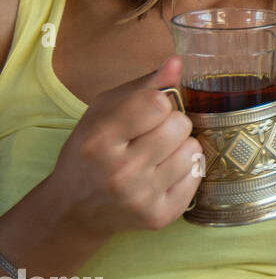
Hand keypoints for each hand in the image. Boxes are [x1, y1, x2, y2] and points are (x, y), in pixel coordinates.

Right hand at [46, 56, 203, 237]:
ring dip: (180, 148)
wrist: (75, 209)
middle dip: (172, 125)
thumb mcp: (104, 112)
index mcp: (100, 140)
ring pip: (193, 150)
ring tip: (157, 156)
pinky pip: (198, 175)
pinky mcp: (161, 216)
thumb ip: (143, 86)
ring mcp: (142, 197)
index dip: (159, 103)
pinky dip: (185, 171)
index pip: (158, 103)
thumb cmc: (91, 152)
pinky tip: (162, 175)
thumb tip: (177, 62)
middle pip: (181, 125)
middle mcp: (120, 172)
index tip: (147, 112)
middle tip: (151, 136)